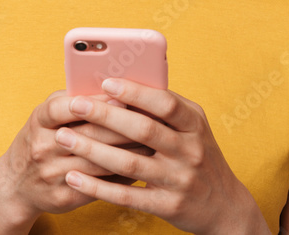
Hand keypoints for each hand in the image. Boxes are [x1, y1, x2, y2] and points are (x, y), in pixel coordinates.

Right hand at [0, 89, 157, 220]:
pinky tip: (142, 164)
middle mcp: (43, 147)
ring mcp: (52, 174)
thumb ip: (74, 99)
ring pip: (100, 161)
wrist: (16, 185)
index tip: (123, 96)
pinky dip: (124, 174)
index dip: (96, 101)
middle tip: (153, 117)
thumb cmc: (42, 138)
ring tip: (155, 141)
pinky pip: (101, 184)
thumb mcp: (47, 115)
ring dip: (131, 150)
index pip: (65, 106)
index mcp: (39, 120)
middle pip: (90, 134)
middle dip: (125, 124)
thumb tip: (115, 87)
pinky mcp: (64, 197)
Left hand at [53, 78, 257, 234]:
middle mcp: (189, 151)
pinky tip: (74, 177)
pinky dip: (98, 187)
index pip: (165, 103)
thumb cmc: (199, 156)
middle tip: (75, 104)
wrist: (225, 205)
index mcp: (195, 124)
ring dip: (93, 149)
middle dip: (106, 115)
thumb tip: (125, 85)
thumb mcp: (195, 128)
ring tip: (64, 138)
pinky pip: (127, 196)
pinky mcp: (167, 206)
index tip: (106, 82)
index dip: (135, 92)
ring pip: (130, 163)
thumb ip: (167, 109)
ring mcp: (179, 180)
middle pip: (144, 129)